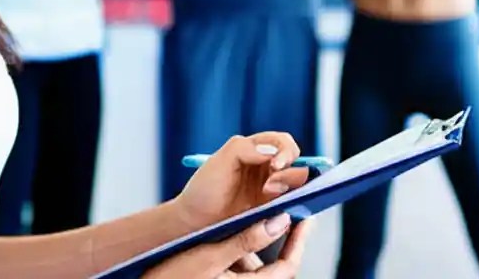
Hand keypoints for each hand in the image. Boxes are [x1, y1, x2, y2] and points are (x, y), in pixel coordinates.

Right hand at [143, 215, 312, 278]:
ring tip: (262, 209)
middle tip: (290, 207)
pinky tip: (235, 224)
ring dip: (258, 238)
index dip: (299, 241)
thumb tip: (280, 220)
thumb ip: (247, 239)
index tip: (305, 216)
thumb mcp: (210, 256)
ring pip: (257, 261)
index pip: (287, 267)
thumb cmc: (172, 278)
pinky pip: (240, 262)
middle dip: (282, 235)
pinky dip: (241, 246)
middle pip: (276, 263)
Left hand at [173, 133, 310, 231]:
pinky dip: (293, 204)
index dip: (284, 150)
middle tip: (270, 186)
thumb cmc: (203, 190)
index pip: (282, 142)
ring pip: (297, 183)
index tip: (275, 165)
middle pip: (295, 163)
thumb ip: (245, 147)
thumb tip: (272, 152)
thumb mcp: (220, 160)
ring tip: (269, 196)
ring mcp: (272, 191)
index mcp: (256, 151)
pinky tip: (280, 210)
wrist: (194, 223)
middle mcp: (267, 169)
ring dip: (290, 187)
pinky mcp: (273, 210)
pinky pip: (293, 204)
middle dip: (288, 172)